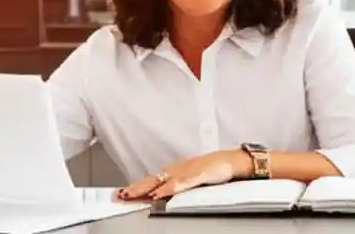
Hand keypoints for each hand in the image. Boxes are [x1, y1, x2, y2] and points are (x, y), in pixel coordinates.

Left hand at [118, 150, 249, 200]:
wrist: (232, 160)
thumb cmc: (212, 169)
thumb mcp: (191, 178)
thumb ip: (176, 185)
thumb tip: (160, 195)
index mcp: (175, 171)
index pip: (152, 179)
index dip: (137, 186)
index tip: (123, 193)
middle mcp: (178, 170)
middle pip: (153, 179)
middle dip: (137, 187)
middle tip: (122, 194)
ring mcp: (188, 171)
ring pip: (164, 180)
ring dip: (149, 188)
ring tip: (136, 194)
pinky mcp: (200, 174)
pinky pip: (183, 182)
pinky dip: (171, 188)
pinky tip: (161, 193)